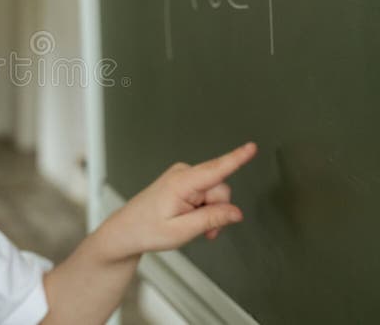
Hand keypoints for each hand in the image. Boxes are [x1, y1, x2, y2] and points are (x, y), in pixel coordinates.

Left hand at [102, 142, 257, 257]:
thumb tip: (236, 212)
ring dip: (211, 213)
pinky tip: (192, 219)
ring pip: (215, 194)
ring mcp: (183, 176)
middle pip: (220, 189)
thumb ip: (211, 219)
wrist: (127, 230)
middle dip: (218, 211)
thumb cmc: (147, 229)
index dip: (236, 158)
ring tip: (192, 226)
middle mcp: (182, 173)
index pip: (215, 170)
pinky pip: (206, 194)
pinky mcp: (184, 181)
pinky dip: (204, 209)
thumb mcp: (181, 231)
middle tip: (202, 230)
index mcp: (181, 183)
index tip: (251, 147)